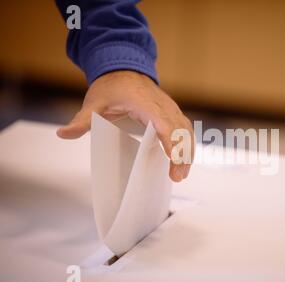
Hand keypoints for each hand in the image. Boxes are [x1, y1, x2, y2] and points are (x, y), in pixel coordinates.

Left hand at [56, 70, 193, 181]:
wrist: (124, 68)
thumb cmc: (111, 87)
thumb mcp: (94, 103)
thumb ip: (82, 121)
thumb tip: (63, 134)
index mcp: (145, 104)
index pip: (165, 126)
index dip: (172, 144)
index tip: (173, 163)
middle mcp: (162, 106)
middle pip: (181, 130)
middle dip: (183, 154)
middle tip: (177, 177)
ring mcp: (170, 108)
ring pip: (186, 130)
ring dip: (188, 151)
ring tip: (182, 173)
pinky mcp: (172, 112)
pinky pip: (185, 127)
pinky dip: (187, 143)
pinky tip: (184, 159)